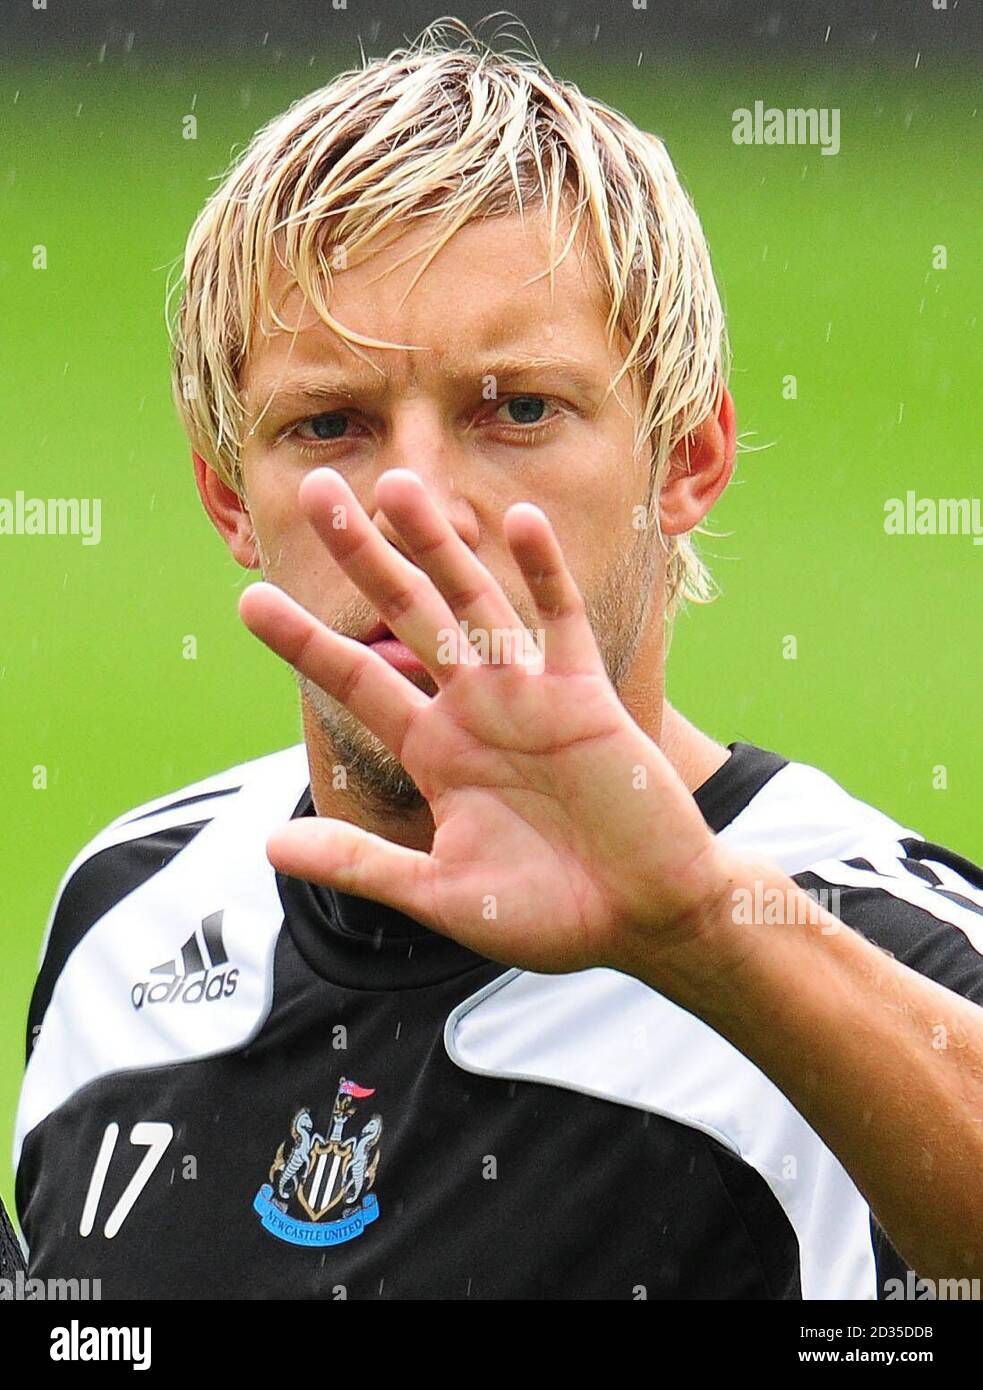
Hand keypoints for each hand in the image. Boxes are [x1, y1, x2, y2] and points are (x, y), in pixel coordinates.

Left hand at [239, 468, 733, 976]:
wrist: (642, 918)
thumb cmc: (547, 915)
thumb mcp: (440, 894)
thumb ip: (361, 864)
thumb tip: (268, 847)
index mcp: (435, 752)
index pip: (358, 679)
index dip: (306, 641)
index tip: (250, 600)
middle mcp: (474, 709)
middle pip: (408, 615)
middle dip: (365, 556)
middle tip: (316, 494)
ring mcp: (529, 694)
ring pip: (476, 601)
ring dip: (440, 545)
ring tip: (397, 485)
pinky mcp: (585, 694)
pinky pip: (563, 621)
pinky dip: (545, 573)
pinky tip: (521, 522)